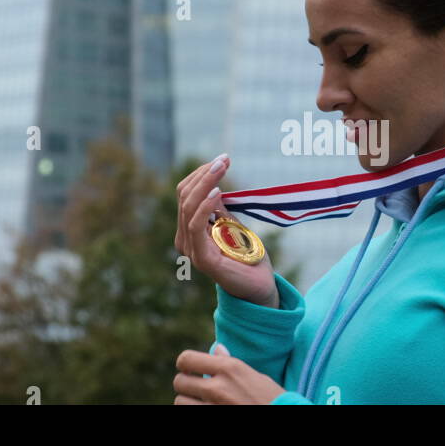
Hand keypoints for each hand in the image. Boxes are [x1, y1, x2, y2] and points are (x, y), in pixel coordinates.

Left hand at [173, 345, 286, 404]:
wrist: (281, 415)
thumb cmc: (273, 400)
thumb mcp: (256, 376)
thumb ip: (230, 363)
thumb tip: (216, 348)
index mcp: (229, 369)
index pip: (186, 359)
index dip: (185, 364)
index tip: (191, 370)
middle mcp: (218, 387)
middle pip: (179, 382)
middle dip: (185, 385)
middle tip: (196, 389)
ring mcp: (213, 407)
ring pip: (180, 402)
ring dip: (188, 402)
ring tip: (201, 403)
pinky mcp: (211, 420)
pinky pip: (188, 414)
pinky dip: (194, 411)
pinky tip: (206, 408)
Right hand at [175, 154, 278, 307]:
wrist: (260, 287)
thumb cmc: (248, 257)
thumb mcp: (233, 225)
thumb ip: (220, 209)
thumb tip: (214, 183)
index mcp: (190, 231)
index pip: (185, 194)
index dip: (200, 175)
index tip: (221, 160)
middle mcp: (185, 240)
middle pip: (184, 197)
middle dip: (204, 174)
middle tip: (224, 159)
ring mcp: (191, 249)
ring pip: (188, 206)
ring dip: (205, 183)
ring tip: (222, 167)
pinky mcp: (202, 257)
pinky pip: (196, 226)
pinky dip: (204, 206)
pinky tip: (217, 192)